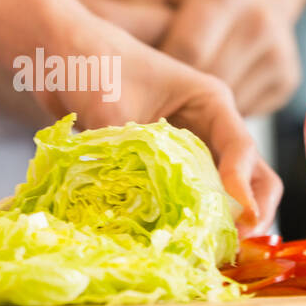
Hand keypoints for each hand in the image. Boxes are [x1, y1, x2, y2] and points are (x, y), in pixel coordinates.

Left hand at [32, 18, 282, 231]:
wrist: (55, 51)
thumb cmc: (89, 64)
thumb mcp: (113, 112)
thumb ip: (133, 157)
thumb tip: (141, 212)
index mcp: (210, 101)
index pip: (241, 148)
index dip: (243, 188)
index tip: (241, 221)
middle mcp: (207, 124)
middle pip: (250, 172)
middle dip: (249, 212)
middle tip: (234, 249)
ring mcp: (187, 145)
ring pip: (220, 189)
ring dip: (220, 220)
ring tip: (209, 253)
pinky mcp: (162, 162)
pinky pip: (186, 193)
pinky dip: (187, 217)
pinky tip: (176, 242)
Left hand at [102, 0, 303, 116]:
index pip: (188, 50)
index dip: (161, 70)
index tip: (138, 84)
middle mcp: (258, 22)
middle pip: (209, 81)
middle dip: (179, 98)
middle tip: (149, 108)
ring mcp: (278, 53)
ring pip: (230, 105)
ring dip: (201, 114)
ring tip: (173, 108)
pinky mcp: (288, 80)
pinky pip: (248, 112)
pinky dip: (224, 118)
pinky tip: (204, 108)